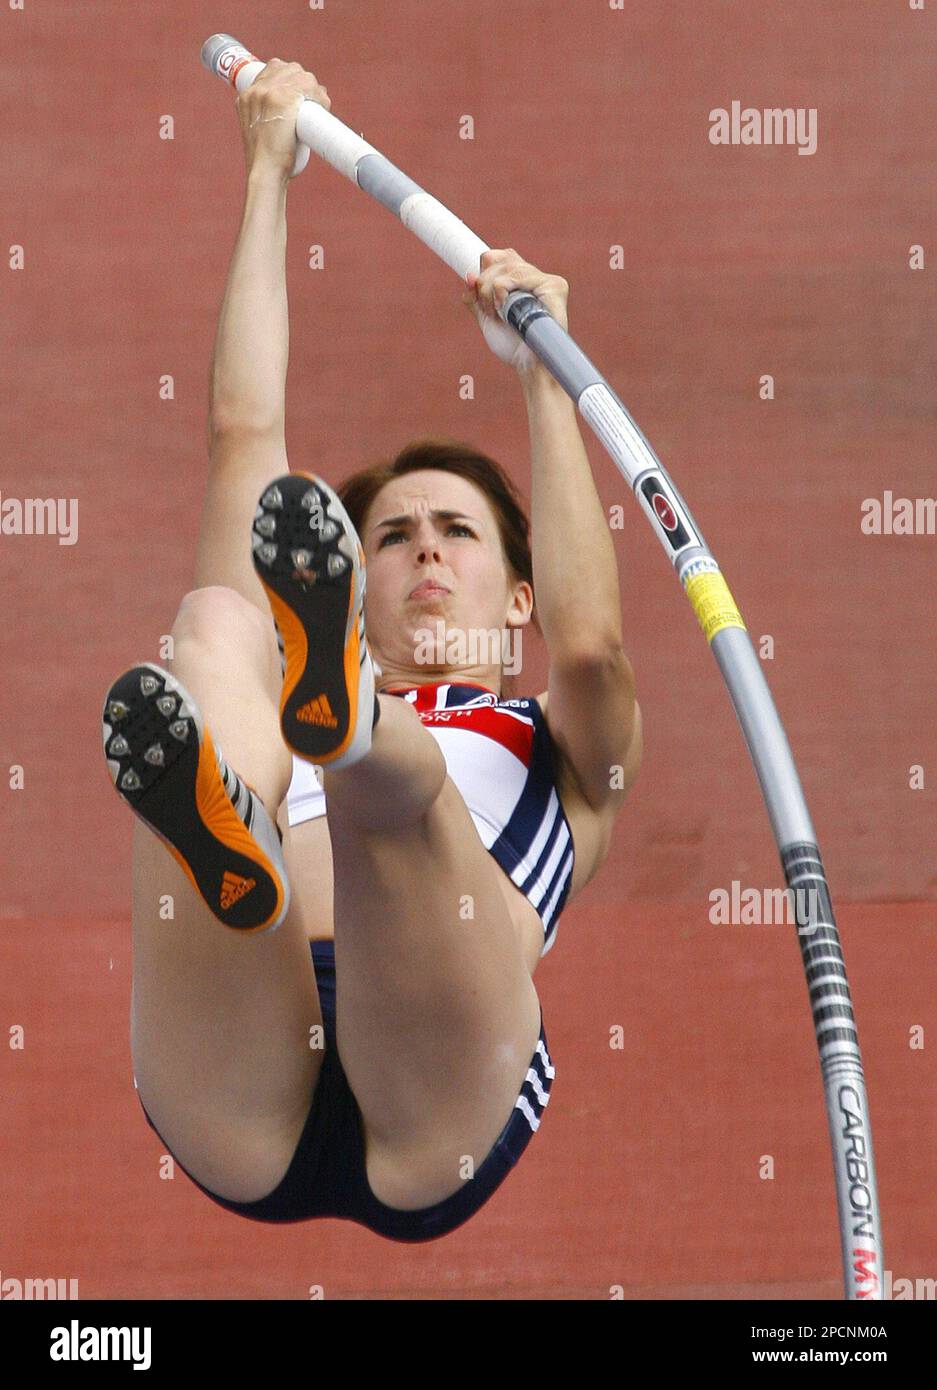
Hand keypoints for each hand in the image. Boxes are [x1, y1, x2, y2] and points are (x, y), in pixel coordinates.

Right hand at [236, 59, 330, 181]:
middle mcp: (256, 90)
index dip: (290, 77)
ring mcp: (269, 92)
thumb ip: (268, 119)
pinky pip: (308, 87)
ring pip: (301, 76)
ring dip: (314, 89)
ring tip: (320, 105)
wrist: (265, 173)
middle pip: (289, 68)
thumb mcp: (259, 133)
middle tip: (314, 100)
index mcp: (247, 96)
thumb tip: (289, 118)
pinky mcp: (283, 99)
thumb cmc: (267, 162)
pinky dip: (319, 96)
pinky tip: (324, 105)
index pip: (273, 68)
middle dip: (305, 81)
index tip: (299, 89)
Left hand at [462, 249, 568, 376]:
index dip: (484, 269)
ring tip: (498, 315)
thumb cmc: (512, 345)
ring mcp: (547, 280)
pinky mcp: (554, 286)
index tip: (478, 292)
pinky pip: (514, 276)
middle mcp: (536, 276)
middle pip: (498, 257)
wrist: (527, 365)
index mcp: (523, 280)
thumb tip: (468, 275)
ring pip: (505, 266)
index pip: (499, 255)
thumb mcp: (486, 319)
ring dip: (490, 292)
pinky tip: (505, 310)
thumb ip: (475, 298)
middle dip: (483, 283)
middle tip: (489, 310)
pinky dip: (501, 292)